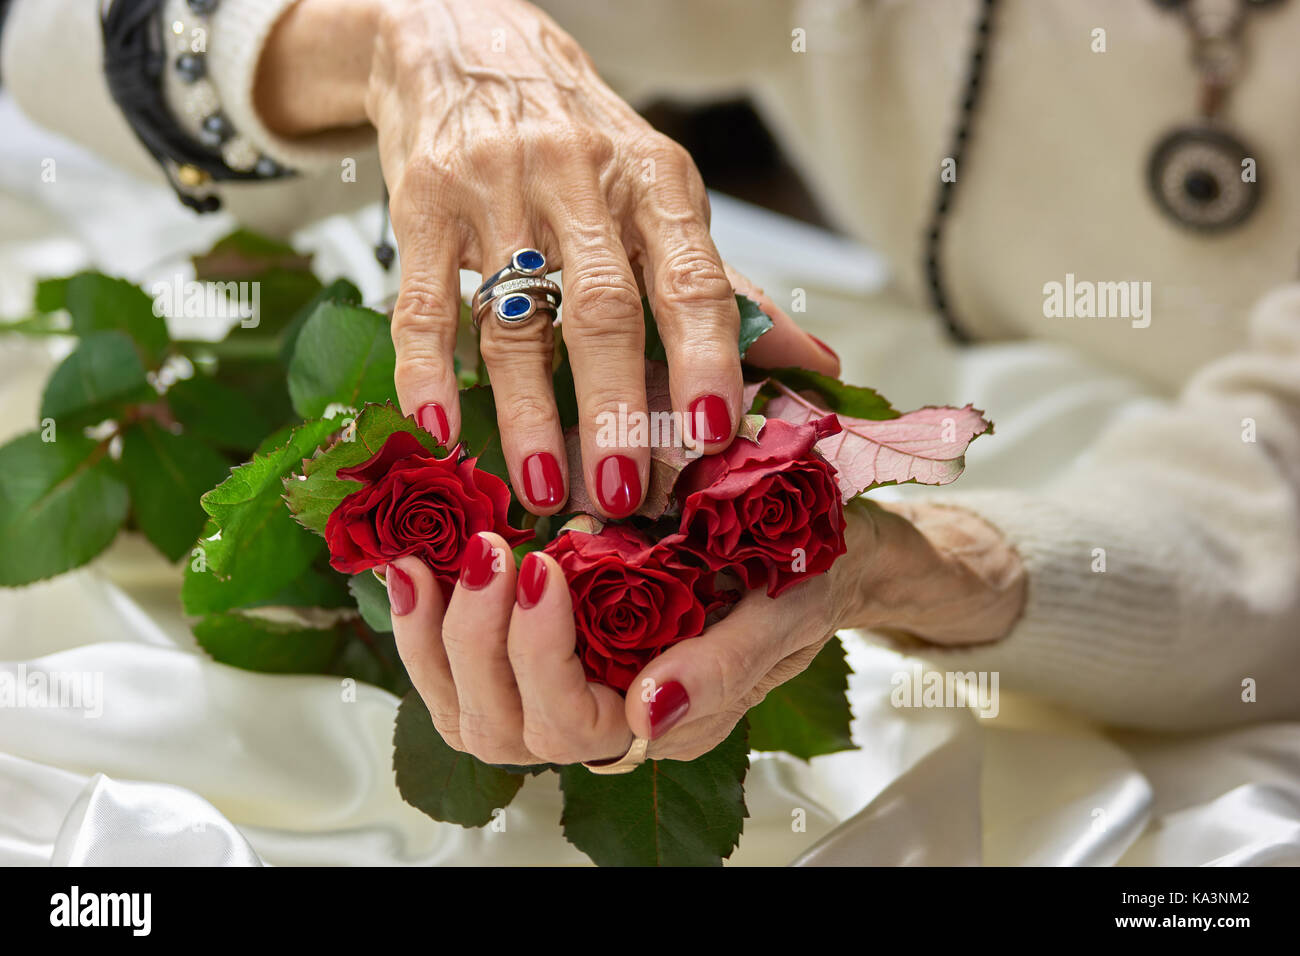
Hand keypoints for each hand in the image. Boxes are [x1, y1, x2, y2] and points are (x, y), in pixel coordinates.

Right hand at [255, 0, 836, 520]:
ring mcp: (496, 190)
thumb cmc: (580, 138)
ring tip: (544, 485)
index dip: (707, 359)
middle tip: (623, 491)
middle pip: (603, 309)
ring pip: (516, 319)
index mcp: (654, 181)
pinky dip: (430, 372)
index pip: (693, 279)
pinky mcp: (423, 205)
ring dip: (529, 413)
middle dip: (614, 408)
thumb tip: (812, 361)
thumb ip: (722, 284)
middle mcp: (579, 179)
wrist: (468, 45)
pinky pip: (425, 303)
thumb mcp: (659, 192)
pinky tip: (439, 429)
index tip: (713, 433)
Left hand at [388, 499, 1024, 765]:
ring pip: (468, 711)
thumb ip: (722, 667)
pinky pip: (463, 669)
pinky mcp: (543, 653)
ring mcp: (570, 690)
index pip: (576, 722)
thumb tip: (652, 706)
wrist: (815, 541)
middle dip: (478, 638)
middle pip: (504, 727)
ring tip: (423, 562)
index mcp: (664, 719)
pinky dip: (430, 623)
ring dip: (435, 637)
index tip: (545, 562)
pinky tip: (417, 568)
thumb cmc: (805, 571)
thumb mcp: (783, 609)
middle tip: (488, 550)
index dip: (542, 651)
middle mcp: (608, 718)